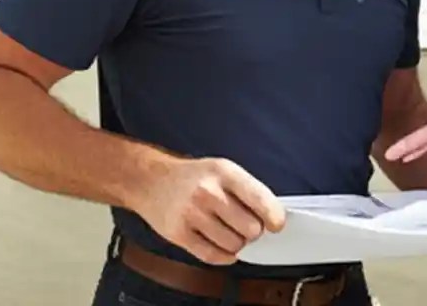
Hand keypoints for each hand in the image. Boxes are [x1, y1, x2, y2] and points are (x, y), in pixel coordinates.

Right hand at [136, 157, 285, 265]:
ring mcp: (192, 214)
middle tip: (245, 225)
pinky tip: (222, 246)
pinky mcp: (179, 234)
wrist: (150, 180)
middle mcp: (208, 192)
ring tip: (228, 232)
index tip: (276, 224)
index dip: (274, 217)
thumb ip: (247, 190)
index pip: (260, 199)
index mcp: (224, 172)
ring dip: (237, 244)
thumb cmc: (192, 177)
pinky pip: (212, 256)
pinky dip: (224, 256)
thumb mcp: (222, 170)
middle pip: (250, 228)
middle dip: (253, 231)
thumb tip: (272, 216)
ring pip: (234, 245)